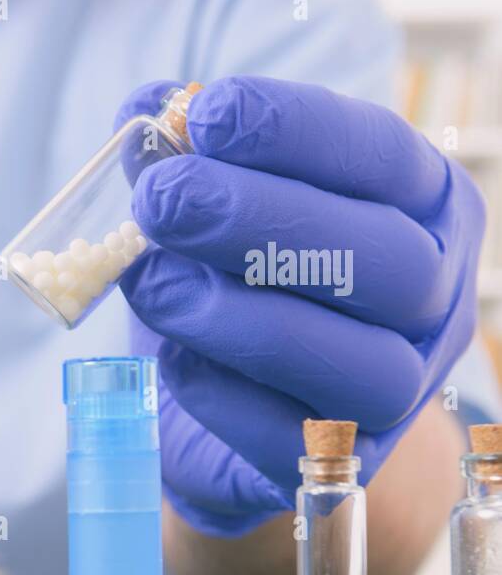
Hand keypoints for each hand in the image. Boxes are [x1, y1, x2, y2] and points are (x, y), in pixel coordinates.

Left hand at [114, 76, 483, 535]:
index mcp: (422, 206)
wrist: (245, 399)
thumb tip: (141, 115)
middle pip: (382, 258)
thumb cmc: (241, 276)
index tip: (204, 114)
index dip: (293, 131)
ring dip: (240, 317)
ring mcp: (399, 388)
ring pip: (357, 361)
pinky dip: (221, 392)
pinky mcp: (340, 460)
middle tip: (160, 200)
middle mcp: (433, 296)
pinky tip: (171, 359)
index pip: (382, 156)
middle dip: (258, 220)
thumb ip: (185, 160)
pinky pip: (291, 435)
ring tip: (150, 283)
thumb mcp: (214, 206)